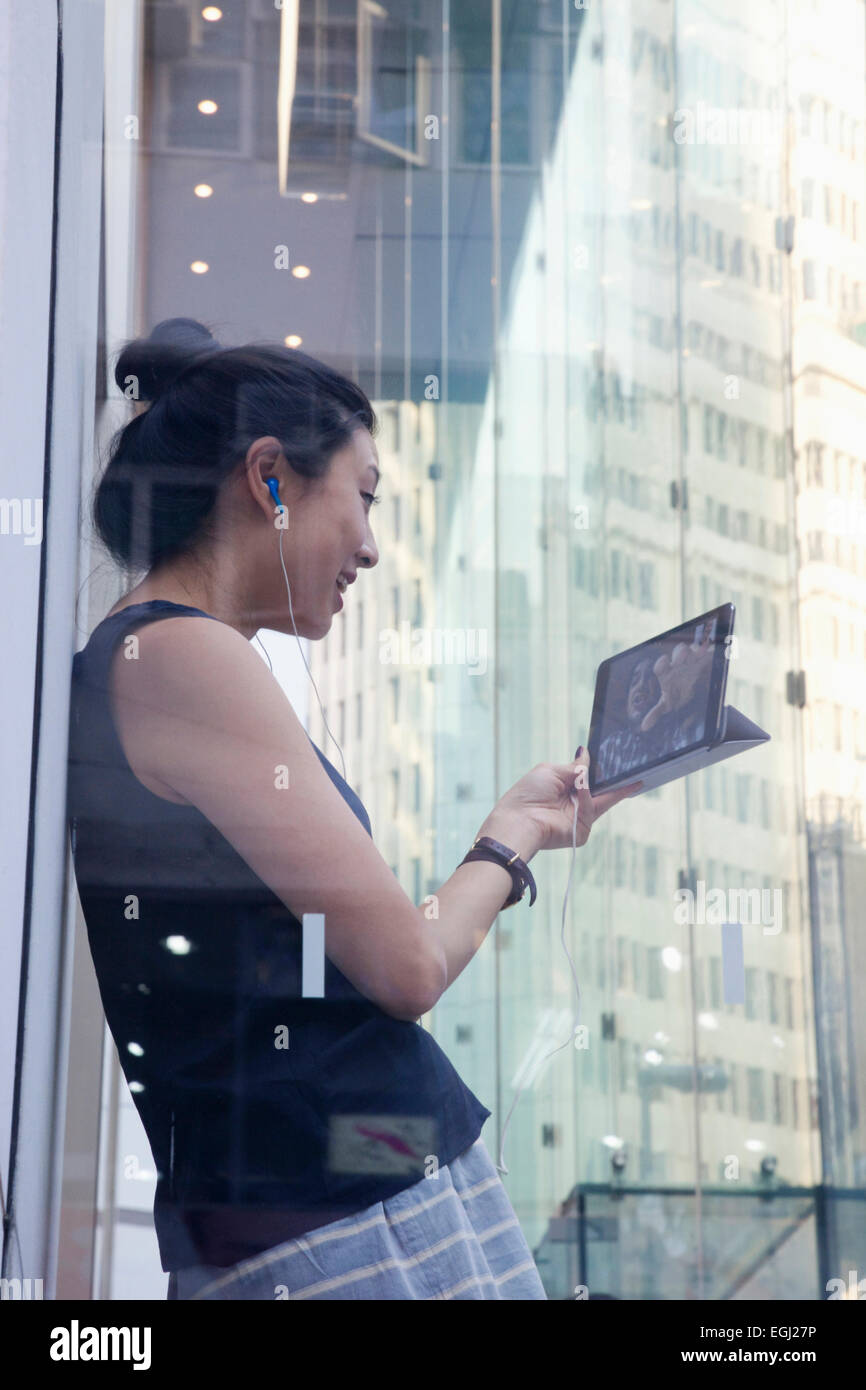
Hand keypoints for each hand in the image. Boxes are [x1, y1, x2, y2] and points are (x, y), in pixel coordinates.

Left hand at [478, 750, 641, 855]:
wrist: (521, 819)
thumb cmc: (529, 793)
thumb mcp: (552, 770)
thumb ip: (575, 766)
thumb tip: (585, 751)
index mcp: (564, 787)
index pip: (589, 778)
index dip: (603, 770)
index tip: (619, 760)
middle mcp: (574, 802)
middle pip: (603, 791)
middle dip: (619, 781)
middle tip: (637, 770)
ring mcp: (579, 817)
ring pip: (604, 799)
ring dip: (600, 785)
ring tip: (587, 780)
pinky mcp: (582, 829)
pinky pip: (593, 807)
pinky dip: (586, 797)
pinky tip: (580, 792)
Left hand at [640, 629, 713, 732]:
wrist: (698, 688)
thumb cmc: (678, 692)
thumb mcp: (668, 704)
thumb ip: (655, 713)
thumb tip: (644, 727)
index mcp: (667, 672)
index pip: (662, 665)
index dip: (662, 664)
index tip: (664, 663)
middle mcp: (679, 662)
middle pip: (679, 652)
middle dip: (680, 654)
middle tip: (681, 661)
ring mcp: (693, 658)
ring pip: (692, 649)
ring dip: (693, 652)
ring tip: (696, 656)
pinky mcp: (706, 656)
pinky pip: (708, 649)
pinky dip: (708, 649)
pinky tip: (709, 652)